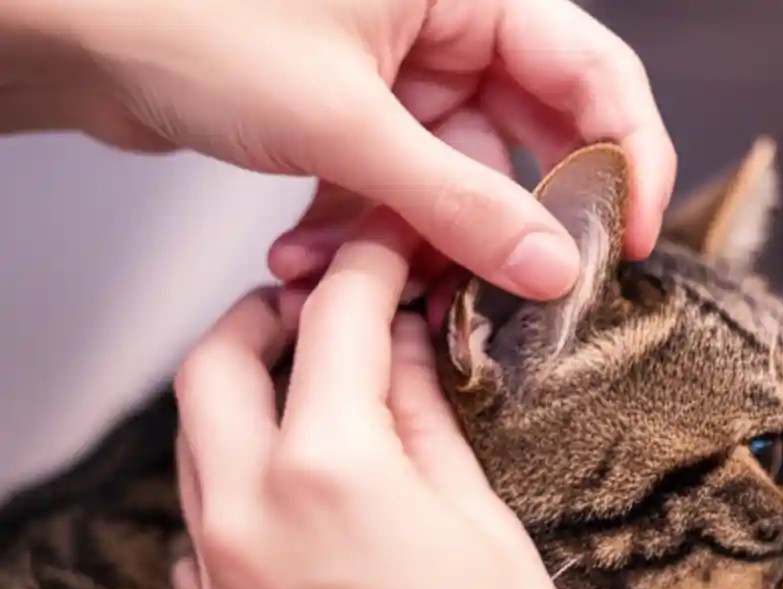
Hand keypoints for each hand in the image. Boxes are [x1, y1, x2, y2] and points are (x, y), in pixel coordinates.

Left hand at [0, 0, 675, 299]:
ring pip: (459, 175)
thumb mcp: (346, 124)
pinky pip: (400, 184)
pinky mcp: (362, 111)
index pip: (593, 71)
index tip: (630, 241)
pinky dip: (365, 228)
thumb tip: (554, 266)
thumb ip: (460, 203)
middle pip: (531, 133)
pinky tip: (307, 252)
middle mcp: (449, 22)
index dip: (625, 160)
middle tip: (503, 290)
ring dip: (411, 238)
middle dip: (504, 220)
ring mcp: (405, 69)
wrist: (75, 28)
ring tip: (349, 271)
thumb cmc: (190, 21)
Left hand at [170, 209, 595, 588]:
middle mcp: (251, 515)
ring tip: (311, 381)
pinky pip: (197, 521)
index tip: (391, 244)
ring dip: (241, 389)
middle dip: (265, 313)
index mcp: (332, 472)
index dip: (369, 264)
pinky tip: (292, 484)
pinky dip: (234, 476)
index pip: (334, 322)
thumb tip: (408, 348)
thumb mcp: (483, 519)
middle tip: (324, 302)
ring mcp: (223, 574)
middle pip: (214, 364)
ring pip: (194, 440)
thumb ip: (427, 419)